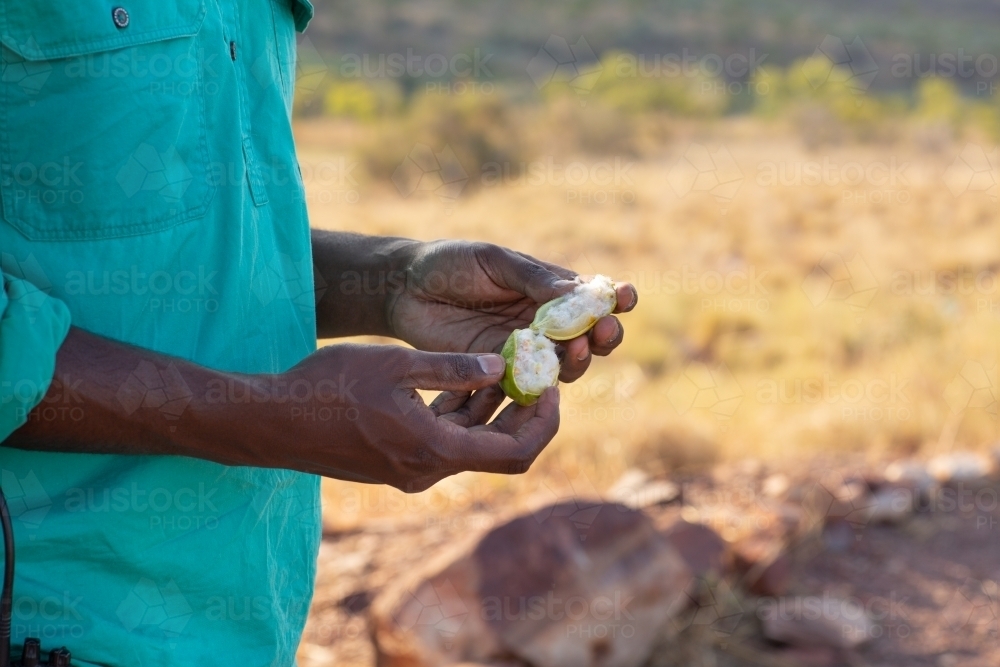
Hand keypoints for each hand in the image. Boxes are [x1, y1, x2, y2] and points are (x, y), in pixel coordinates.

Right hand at [251, 344, 559, 490]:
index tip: (551, 387)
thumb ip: (452, 368)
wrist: (270, 421)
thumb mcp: (396, 365)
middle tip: (532, 373)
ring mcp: (410, 470)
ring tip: (498, 367)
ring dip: (488, 412)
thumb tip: (498, 367)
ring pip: (469, 445)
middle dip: (521, 413)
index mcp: (436, 450)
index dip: (543, 422)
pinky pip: (441, 443)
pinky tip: (458, 383)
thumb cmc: (328, 388)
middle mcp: (428, 470)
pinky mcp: (394, 462)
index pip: (515, 452)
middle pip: (498, 452)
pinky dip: (458, 417)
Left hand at [387, 241, 637, 381]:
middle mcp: (544, 322)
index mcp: (549, 288)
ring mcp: (524, 349)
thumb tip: (580, 293)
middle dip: (605, 335)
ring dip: (580, 360)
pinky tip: (546, 374)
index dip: (614, 299)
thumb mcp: (495, 261)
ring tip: (579, 349)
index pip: (591, 297)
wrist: (404, 289)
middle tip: (607, 330)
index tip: (627, 297)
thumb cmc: (451, 264)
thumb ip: (533, 279)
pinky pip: (529, 382)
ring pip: (564, 364)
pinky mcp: (500, 371)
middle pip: (588, 336)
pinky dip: (542, 381)